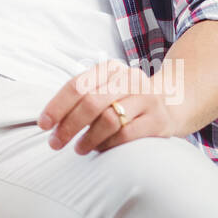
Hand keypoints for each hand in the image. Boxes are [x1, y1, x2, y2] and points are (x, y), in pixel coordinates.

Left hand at [37, 59, 179, 155]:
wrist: (173, 102)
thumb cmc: (127, 99)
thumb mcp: (106, 89)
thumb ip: (82, 98)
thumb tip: (49, 121)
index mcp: (110, 68)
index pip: (77, 85)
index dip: (57, 106)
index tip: (44, 125)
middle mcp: (129, 78)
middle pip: (90, 102)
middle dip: (68, 126)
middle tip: (55, 143)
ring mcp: (146, 98)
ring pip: (108, 119)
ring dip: (87, 138)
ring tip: (78, 148)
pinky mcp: (157, 119)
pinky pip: (126, 135)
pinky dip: (108, 144)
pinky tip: (100, 149)